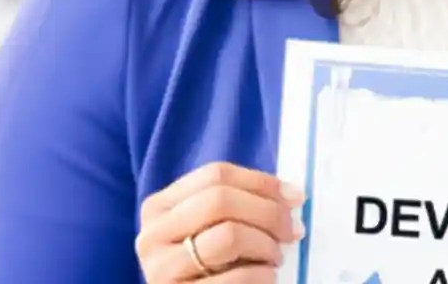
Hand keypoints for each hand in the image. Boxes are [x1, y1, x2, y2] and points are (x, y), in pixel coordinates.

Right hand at [135, 162, 305, 282]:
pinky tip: (267, 277)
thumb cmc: (208, 266)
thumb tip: (293, 195)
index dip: (262, 182)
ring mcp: (162, 270)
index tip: (295, 197)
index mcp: (159, 207)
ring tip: (275, 257)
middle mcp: (152, 235)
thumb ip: (240, 204)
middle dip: (269, 212)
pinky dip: (262, 275)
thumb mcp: (211, 229)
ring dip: (266, 245)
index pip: (216, 175)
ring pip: (229, 236)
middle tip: (293, 231)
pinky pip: (235, 278)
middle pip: (220, 200)